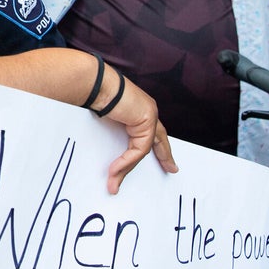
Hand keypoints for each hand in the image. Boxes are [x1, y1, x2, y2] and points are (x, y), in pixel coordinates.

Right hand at [94, 67, 178, 192]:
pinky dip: (125, 161)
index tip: (166, 159)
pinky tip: (114, 170)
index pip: (153, 132)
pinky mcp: (147, 120)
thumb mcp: (108, 119)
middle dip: (165, 155)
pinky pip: (139, 149)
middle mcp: (148, 111)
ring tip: (115, 183)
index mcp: (139, 109)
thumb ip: (114, 133)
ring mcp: (149, 115)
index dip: (159, 146)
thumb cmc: (96, 95)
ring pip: (144, 149)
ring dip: (127, 167)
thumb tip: (109, 155)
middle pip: (158, 139)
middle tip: (172, 169)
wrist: (97, 85)